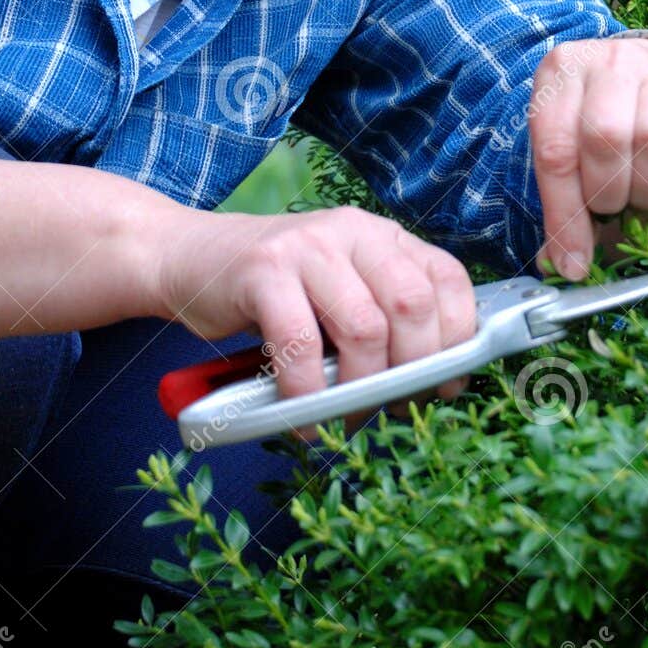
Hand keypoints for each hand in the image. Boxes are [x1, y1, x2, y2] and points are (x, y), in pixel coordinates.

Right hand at [152, 205, 475, 437]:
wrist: (190, 258)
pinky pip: (300, 346)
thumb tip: (439, 381)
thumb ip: (384, 319)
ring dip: (359, 390)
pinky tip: (301, 417)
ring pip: (364, 329)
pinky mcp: (263, 270)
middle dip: (412, 371)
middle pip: (413, 306)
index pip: (447, 280)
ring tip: (344, 417)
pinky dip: (306, 394)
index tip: (445, 386)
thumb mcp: (342, 291)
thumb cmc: (276, 292)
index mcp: (383, 236)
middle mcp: (353, 231)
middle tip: (391, 407)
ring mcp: (308, 246)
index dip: (456, 339)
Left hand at [528, 37, 647, 279]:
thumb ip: (561, 196)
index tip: (573, 263)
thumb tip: (561, 265)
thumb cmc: (599, 115)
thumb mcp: (567, 139)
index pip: (555, 150)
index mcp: (561, 73)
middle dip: (607, 196)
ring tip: (637, 202)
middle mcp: (610, 65)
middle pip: (605, 141)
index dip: (564, 216)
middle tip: (610, 211)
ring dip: (645, 195)